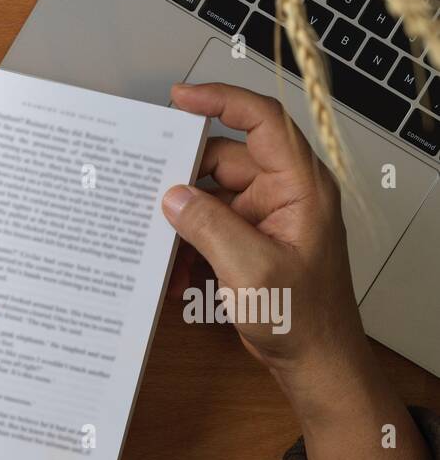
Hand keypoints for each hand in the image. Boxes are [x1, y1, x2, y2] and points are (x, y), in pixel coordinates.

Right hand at [163, 81, 362, 374]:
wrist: (314, 361)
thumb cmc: (303, 318)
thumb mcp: (251, 270)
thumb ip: (209, 227)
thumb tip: (172, 196)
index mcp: (299, 186)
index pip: (261, 122)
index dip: (220, 101)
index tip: (180, 98)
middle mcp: (283, 194)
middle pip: (224, 160)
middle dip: (183, 180)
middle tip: (145, 189)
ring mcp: (265, 218)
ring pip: (209, 198)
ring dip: (182, 224)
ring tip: (159, 247)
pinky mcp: (249, 242)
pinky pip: (209, 229)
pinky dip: (188, 248)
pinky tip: (175, 274)